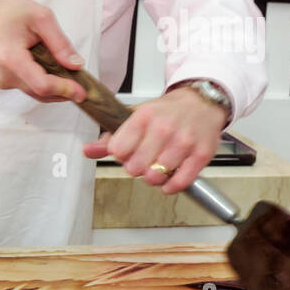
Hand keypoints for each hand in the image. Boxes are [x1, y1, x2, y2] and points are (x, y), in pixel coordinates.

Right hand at [0, 0, 86, 102]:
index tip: (83, 92)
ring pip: (35, 92)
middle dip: (64, 91)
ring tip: (72, 77)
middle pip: (40, 93)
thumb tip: (76, 65)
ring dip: (55, 88)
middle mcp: (4, 75)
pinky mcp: (2, 80)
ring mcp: (1, 80)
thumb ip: (60, 43)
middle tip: (84, 85)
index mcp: (11, 59)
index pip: (42, 85)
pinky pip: (28, 86)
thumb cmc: (7, 11)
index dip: (65, 90)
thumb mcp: (41, 18)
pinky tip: (53, 72)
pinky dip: (43, 83)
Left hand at [82, 87, 226, 193]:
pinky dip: (170, 186)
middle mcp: (163, 129)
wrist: (202, 103)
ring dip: (153, 177)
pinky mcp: (200, 155)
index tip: (128, 152)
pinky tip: (169, 177)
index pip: (118, 150)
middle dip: (136, 168)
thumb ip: (111, 137)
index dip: (121, 155)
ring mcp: (183, 143)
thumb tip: (87, 150)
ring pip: (156, 177)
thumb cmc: (167, 111)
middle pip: (135, 168)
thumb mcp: (136, 116)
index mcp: (144, 117)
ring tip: (157, 166)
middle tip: (143, 160)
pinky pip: (179, 183)